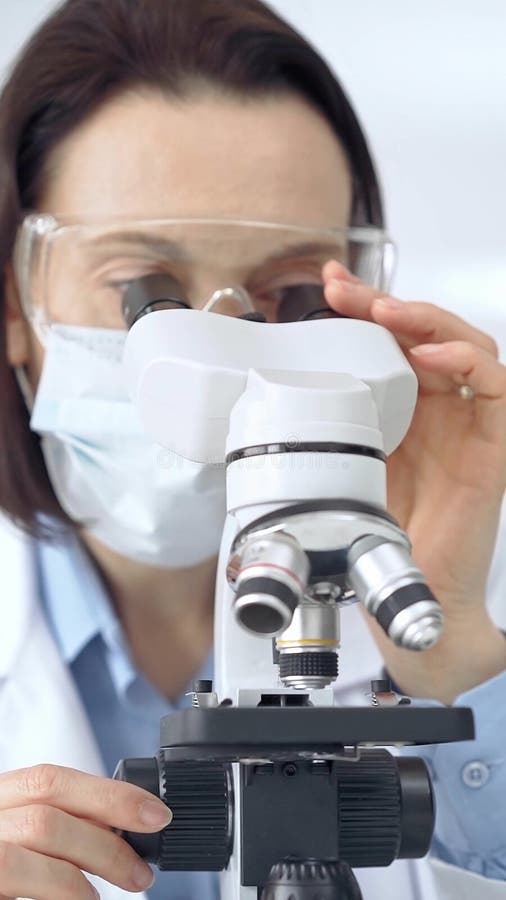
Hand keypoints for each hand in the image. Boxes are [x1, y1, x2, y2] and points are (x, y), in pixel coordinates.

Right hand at [0, 763, 171, 898]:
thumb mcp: (12, 833)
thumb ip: (51, 827)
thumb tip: (119, 830)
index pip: (49, 779)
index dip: (108, 794)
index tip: (155, 815)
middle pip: (47, 812)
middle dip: (106, 840)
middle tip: (142, 873)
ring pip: (32, 843)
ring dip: (80, 877)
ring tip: (105, 899)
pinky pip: (15, 882)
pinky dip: (57, 897)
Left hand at [323, 262, 505, 702]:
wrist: (415, 592)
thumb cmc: (378, 537)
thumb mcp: (338, 470)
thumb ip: (322, 434)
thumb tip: (261, 403)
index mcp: (404, 410)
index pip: (392, 340)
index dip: (365, 306)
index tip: (329, 284)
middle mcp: (438, 409)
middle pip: (425, 332)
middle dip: (386, 302)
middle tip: (346, 292)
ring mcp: (467, 423)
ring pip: (464, 344)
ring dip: (426, 319)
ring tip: (386, 313)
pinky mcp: (493, 445)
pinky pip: (494, 387)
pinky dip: (466, 361)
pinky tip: (431, 356)